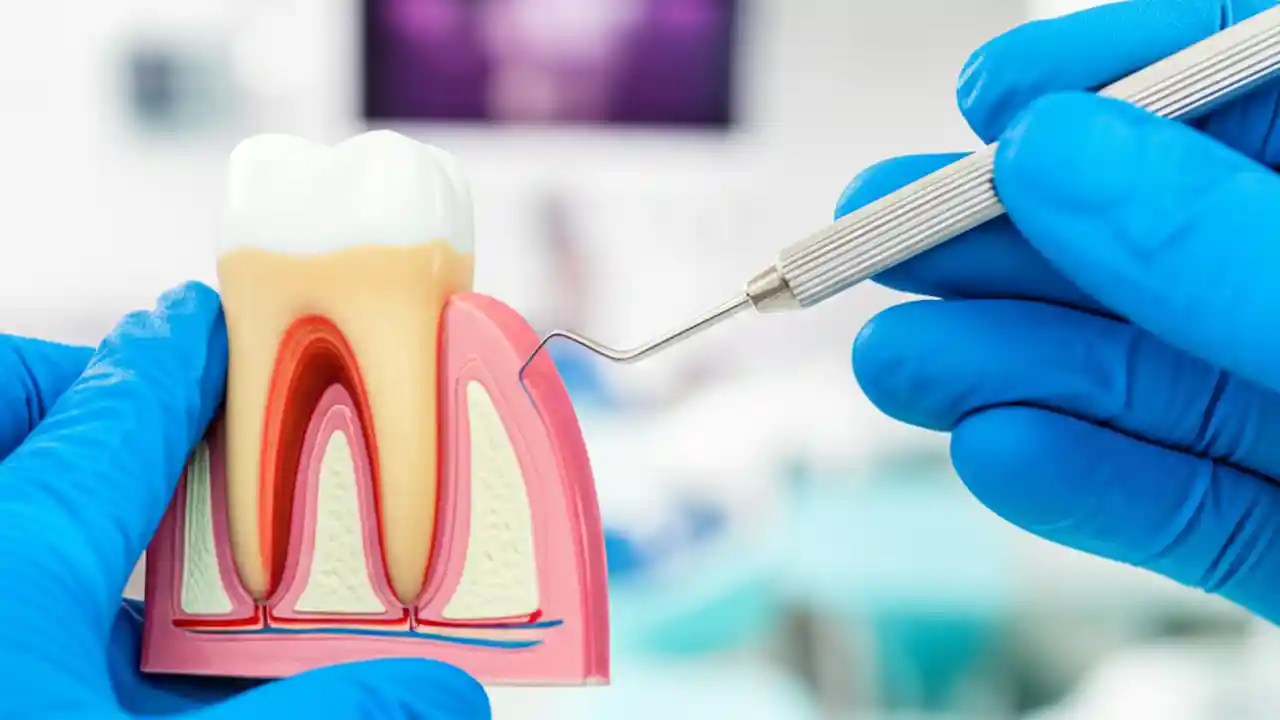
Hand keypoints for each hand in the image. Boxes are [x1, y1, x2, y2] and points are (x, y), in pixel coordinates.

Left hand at [0, 283, 487, 717]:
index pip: (123, 409)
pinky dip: (32, 553)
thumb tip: (442, 698)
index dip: (186, 354)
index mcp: (15, 563)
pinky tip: (70, 633)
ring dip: (44, 469)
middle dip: (67, 388)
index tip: (217, 318)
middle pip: (8, 403)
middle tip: (138, 427)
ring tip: (112, 523)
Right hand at [846, 0, 1279, 622]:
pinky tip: (998, 452)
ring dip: (1007, 370)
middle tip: (876, 238)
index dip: (1112, 76)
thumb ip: (1225, 243)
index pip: (1245, 93)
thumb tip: (1062, 151)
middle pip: (1156, 243)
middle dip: (1007, 245)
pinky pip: (1181, 505)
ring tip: (895, 363)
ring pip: (1148, 381)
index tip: (994, 96)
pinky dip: (1083, 484)